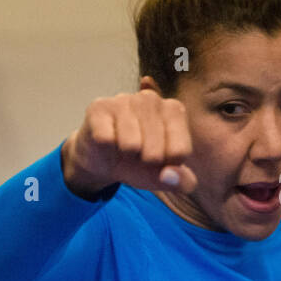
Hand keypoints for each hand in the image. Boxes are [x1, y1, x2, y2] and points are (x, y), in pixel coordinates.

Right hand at [61, 88, 198, 199]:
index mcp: (175, 110)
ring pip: (131, 146)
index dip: (167, 166)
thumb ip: (182, 182)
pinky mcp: (99, 107)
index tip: (160, 159)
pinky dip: (106, 151)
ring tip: (124, 148)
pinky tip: (107, 142)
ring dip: (126, 156)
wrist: (104, 160)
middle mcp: (151, 99)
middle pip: (156, 152)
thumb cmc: (140, 162)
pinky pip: (106, 140)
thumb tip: (170, 176)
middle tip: (138, 154)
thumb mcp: (166, 177)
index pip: (180, 153)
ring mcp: (124, 99)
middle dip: (145, 163)